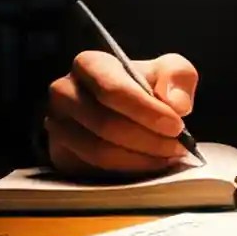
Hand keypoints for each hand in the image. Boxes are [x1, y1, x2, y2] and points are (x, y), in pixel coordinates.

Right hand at [45, 51, 198, 176]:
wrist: (121, 109)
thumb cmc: (143, 86)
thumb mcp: (167, 70)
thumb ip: (178, 77)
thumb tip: (176, 104)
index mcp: (89, 64)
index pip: (112, 89)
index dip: (146, 111)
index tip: (176, 126)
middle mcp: (65, 93)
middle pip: (106, 124)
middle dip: (149, 139)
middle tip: (178, 146)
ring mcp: (57, 126)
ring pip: (100, 152)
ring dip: (141, 158)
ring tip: (168, 156)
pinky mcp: (61, 155)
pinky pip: (94, 170)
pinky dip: (128, 171)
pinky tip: (150, 164)